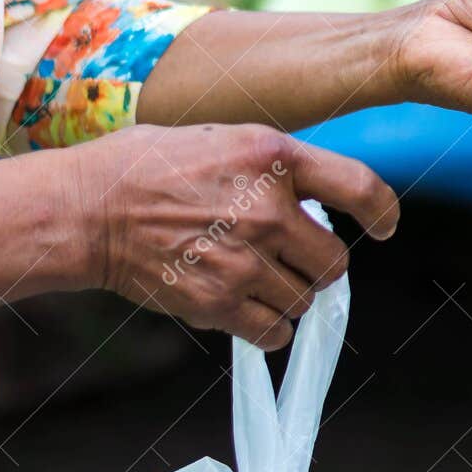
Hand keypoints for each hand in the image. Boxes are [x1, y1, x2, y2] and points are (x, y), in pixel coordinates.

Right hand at [75, 124, 399, 349]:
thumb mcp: (226, 138)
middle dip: (319, 264)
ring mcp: (244, 260)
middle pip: (335, 262)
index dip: (382, 211)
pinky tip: (247, 307)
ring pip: (305, 300)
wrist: (87, 210)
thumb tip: (320, 196)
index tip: (384, 226)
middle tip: (289, 256)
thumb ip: (278, 165)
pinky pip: (274, 333)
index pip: (359, 187)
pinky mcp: (218, 302)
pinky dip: (269, 328)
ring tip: (254, 277)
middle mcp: (268, 209)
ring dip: (290, 295)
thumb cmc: (151, 167)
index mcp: (274, 157)